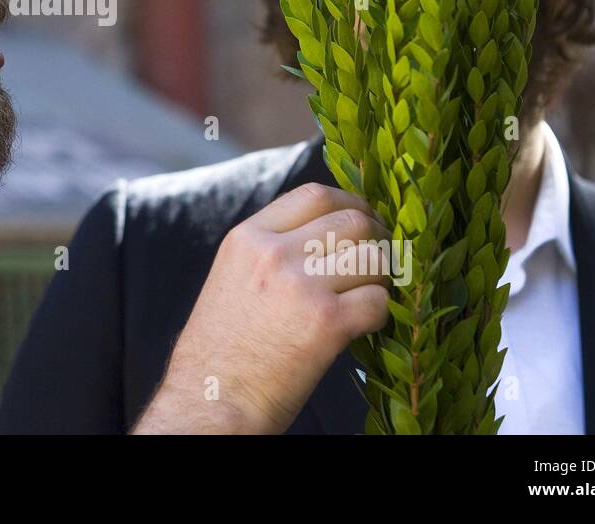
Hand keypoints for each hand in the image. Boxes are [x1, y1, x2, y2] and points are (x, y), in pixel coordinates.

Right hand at [133, 182, 390, 433]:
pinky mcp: (326, 324)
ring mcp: (301, 286)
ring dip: (382, 276)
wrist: (212, 399)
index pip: (315, 193)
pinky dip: (380, 314)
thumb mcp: (232, 276)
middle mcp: (274, 253)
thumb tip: (326, 233)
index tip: (361, 221)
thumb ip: (270, 248)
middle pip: (352, 220)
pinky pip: (378, 301)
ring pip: (373, 256)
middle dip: (377, 237)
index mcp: (248, 237)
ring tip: (371, 293)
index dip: (350, 203)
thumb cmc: (221, 348)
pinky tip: (363, 326)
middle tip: (379, 260)